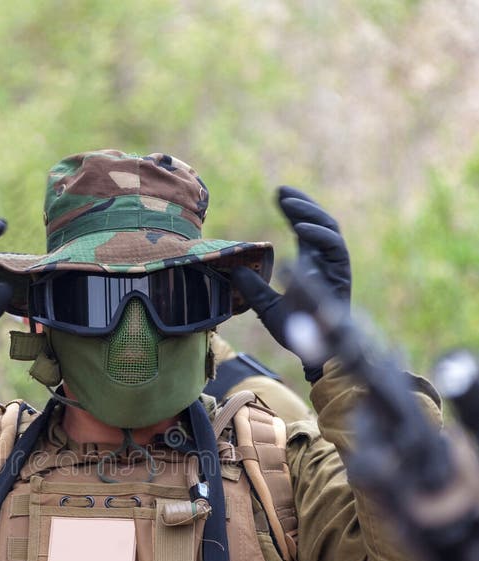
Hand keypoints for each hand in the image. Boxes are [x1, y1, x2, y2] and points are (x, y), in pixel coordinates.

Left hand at [232, 186, 350, 381]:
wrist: (317, 354)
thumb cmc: (299, 332)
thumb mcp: (268, 309)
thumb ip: (255, 290)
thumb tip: (235, 271)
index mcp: (311, 263)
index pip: (304, 228)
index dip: (294, 209)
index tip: (277, 194)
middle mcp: (325, 262)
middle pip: (319, 221)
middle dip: (302, 203)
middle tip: (281, 191)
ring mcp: (334, 268)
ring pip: (329, 229)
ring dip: (310, 213)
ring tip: (288, 203)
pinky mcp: (341, 276)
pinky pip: (335, 248)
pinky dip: (319, 235)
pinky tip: (300, 227)